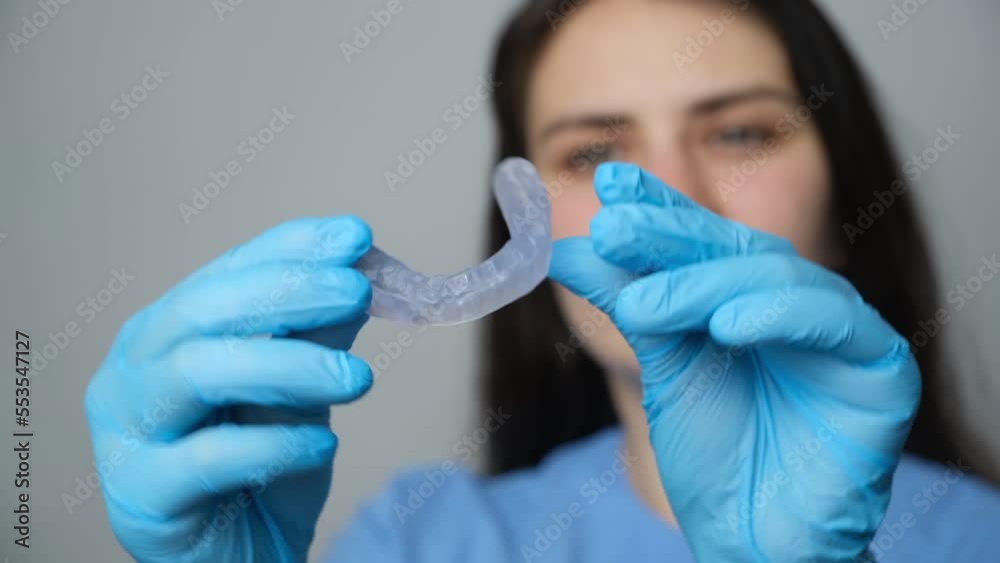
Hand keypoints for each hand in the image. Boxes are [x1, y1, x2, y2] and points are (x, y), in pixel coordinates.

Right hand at [83, 216, 374, 562]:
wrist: (240, 558)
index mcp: (165, 333)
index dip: (291, 247)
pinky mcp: (143, 495)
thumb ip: (316, 337)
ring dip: (289, 365)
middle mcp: (132, 371)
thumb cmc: (261, 470)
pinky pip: (210, 457)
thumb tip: (359, 275)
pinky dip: (275, 445)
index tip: (356, 235)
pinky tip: (325, 444)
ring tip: (359, 379)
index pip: (226, 272)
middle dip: (289, 291)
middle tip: (358, 291)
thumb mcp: (298, 392)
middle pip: (204, 310)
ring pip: (199, 372)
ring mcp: (127, 432)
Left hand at [549, 163, 917, 561]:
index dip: (659, 206)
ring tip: (643, 307)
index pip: (702, 238)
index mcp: (746, 298)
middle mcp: (793, 304)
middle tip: (614, 226)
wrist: (753, 535)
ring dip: (704, 284)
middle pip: (732, 247)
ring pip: (774, 276)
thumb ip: (626, 298)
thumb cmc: (715, 454)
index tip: (609, 179)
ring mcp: (838, 331)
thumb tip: (566, 247)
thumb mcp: (659, 363)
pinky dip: (777, 314)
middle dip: (670, 233)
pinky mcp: (879, 366)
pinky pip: (833, 321)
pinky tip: (725, 326)